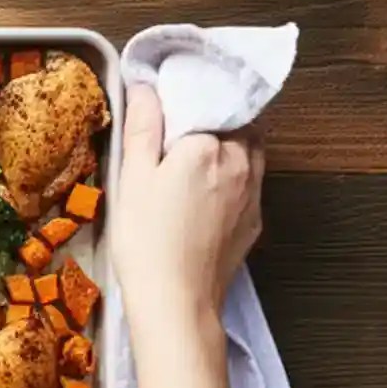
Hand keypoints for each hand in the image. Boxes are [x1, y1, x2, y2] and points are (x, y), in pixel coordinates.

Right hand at [111, 84, 263, 327]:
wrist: (177, 302)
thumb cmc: (146, 239)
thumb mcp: (132, 177)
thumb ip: (143, 126)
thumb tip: (145, 85)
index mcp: (207, 145)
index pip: (206, 100)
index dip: (186, 97)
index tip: (164, 106)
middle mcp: (241, 162)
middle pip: (234, 122)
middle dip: (211, 120)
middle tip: (175, 134)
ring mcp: (254, 193)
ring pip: (247, 151)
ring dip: (226, 146)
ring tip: (190, 162)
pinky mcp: (254, 220)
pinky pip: (249, 182)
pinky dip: (231, 176)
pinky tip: (202, 196)